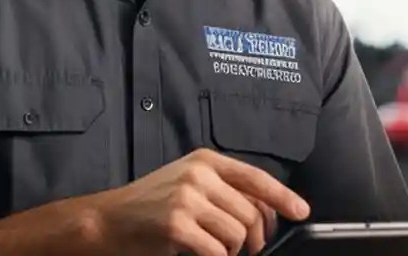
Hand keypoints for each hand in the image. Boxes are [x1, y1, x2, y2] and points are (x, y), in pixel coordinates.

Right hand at [91, 148, 310, 255]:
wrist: (107, 220)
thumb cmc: (150, 204)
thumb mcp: (189, 183)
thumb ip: (224, 190)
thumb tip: (267, 212)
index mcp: (205, 161)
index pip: (256, 178)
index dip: (283, 197)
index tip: (301, 212)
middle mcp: (198, 175)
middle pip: (251, 214)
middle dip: (255, 239)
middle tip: (247, 250)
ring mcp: (187, 199)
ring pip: (237, 235)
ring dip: (233, 251)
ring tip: (216, 250)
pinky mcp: (177, 226)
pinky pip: (217, 252)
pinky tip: (202, 254)